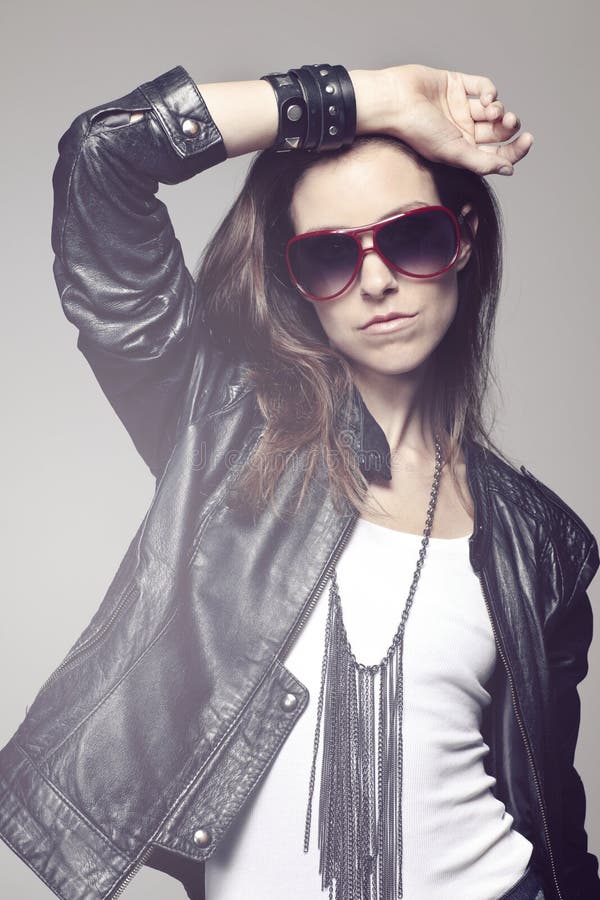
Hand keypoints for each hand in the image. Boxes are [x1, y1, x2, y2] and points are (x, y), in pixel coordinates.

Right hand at [353, 64, 533, 175]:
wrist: (395, 102)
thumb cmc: (417, 132)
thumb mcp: (453, 153)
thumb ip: (481, 162)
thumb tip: (509, 170)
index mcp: (462, 151)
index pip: (495, 154)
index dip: (514, 150)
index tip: (526, 141)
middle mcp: (462, 131)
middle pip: (497, 132)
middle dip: (508, 127)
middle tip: (508, 122)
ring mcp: (460, 107)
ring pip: (493, 109)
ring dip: (499, 109)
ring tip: (492, 110)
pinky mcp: (457, 85)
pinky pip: (482, 86)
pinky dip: (490, 90)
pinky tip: (487, 96)